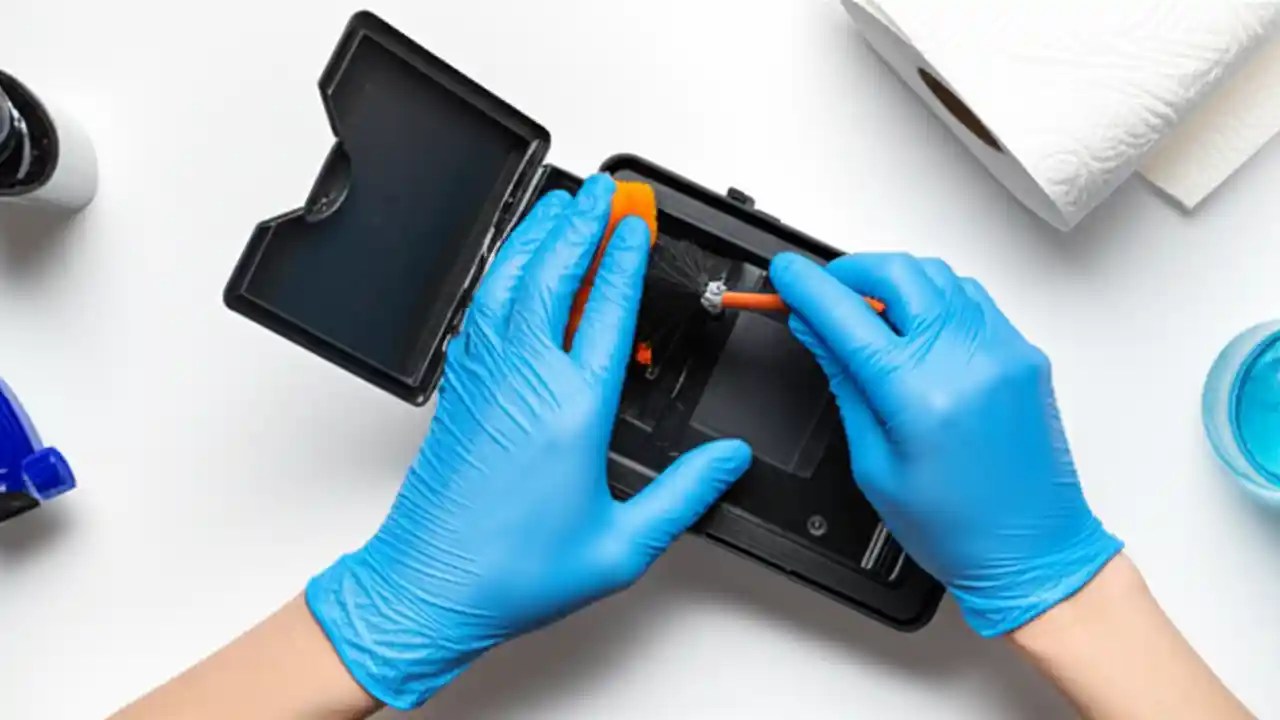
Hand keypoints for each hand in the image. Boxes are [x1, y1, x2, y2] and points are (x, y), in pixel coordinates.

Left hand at [306, 175, 752, 709]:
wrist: (428, 588)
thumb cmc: (512, 571)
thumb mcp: (621, 545)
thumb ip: (684, 494)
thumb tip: (728, 461)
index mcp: (573, 410)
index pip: (607, 309)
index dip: (625, 256)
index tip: (638, 222)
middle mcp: (525, 381)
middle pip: (555, 275)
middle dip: (582, 223)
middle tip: (605, 190)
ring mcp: (486, 378)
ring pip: (510, 281)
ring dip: (537, 235)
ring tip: (559, 204)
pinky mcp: (461, 389)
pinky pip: (483, 309)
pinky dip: (502, 271)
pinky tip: (512, 263)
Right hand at [770, 252, 1121, 636]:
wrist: (1031, 550)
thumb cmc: (957, 526)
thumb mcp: (874, 462)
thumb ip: (844, 383)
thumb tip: (815, 330)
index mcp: (919, 394)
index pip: (847, 314)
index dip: (807, 286)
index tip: (786, 275)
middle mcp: (966, 360)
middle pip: (896, 272)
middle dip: (849, 271)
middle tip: (823, 291)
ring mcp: (1001, 350)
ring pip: (936, 274)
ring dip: (893, 279)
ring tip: (867, 310)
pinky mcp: (1023, 353)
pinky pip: (971, 297)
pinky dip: (934, 295)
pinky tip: (915, 322)